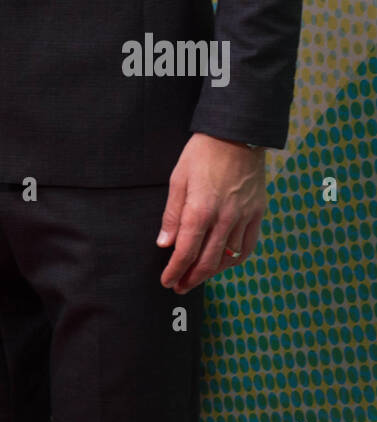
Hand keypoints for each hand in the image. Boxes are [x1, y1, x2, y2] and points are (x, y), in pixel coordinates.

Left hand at [157, 134, 265, 293]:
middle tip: (179, 287)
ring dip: (211, 272)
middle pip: (207, 261)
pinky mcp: (257, 213)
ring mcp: (244, 218)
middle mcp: (224, 219)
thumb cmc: (202, 153)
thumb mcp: (178, 178)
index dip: (174, 271)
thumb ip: (172, 214)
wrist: (237, 135)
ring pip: (228, 258)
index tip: (166, 281)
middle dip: (190, 278)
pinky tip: (224, 263)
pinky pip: (248, 246)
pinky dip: (235, 260)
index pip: (185, 252)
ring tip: (197, 277)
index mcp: (201, 210)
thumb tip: (164, 243)